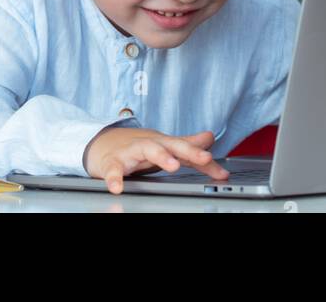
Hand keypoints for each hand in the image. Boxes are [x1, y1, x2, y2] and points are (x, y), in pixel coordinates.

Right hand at [84, 127, 228, 194]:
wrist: (103, 144)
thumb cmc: (138, 147)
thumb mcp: (164, 146)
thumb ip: (187, 145)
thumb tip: (210, 138)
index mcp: (164, 143)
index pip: (188, 150)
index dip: (205, 161)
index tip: (222, 173)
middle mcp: (150, 144)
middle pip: (171, 144)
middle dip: (189, 150)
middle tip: (204, 158)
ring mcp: (130, 151)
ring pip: (146, 149)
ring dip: (161, 155)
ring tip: (173, 166)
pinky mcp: (112, 162)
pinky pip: (113, 169)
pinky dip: (114, 178)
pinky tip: (118, 188)